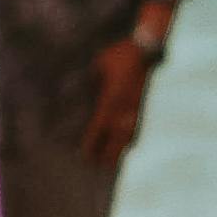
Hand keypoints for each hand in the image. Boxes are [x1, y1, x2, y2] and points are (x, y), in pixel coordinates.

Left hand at [80, 37, 151, 164]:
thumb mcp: (98, 65)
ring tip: (105, 164)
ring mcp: (134, 112)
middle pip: (113, 144)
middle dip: (102, 157)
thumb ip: (88, 81)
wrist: (144, 52)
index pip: (98, 129)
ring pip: (125, 142)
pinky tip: (122, 148)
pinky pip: (134, 133)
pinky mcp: (141, 110)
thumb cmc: (118, 55)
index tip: (82, 154)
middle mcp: (124, 111)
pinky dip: (127, 144)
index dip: (90, 144)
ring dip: (115, 154)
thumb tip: (72, 91)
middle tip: (89, 164)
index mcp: (111, 100)